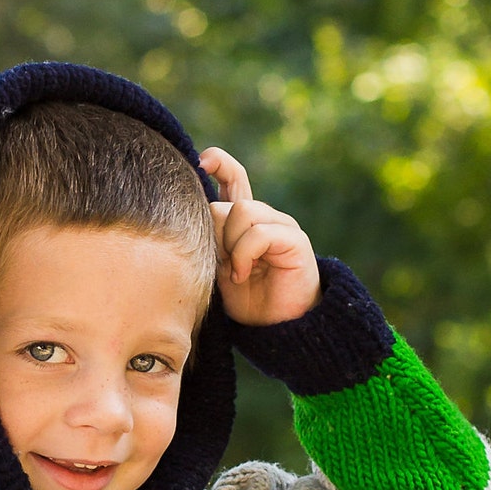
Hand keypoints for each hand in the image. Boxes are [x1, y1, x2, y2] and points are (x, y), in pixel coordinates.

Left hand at [200, 148, 319, 325]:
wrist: (278, 329)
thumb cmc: (250, 302)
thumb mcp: (220, 268)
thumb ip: (212, 240)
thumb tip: (196, 210)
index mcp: (246, 222)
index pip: (234, 179)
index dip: (219, 164)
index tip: (202, 160)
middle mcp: (264, 218)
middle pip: (226, 203)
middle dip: (217, 236)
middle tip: (223, 265)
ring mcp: (281, 225)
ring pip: (241, 211)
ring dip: (232, 246)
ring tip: (237, 273)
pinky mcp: (294, 239)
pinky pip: (257, 232)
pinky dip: (244, 256)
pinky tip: (244, 276)